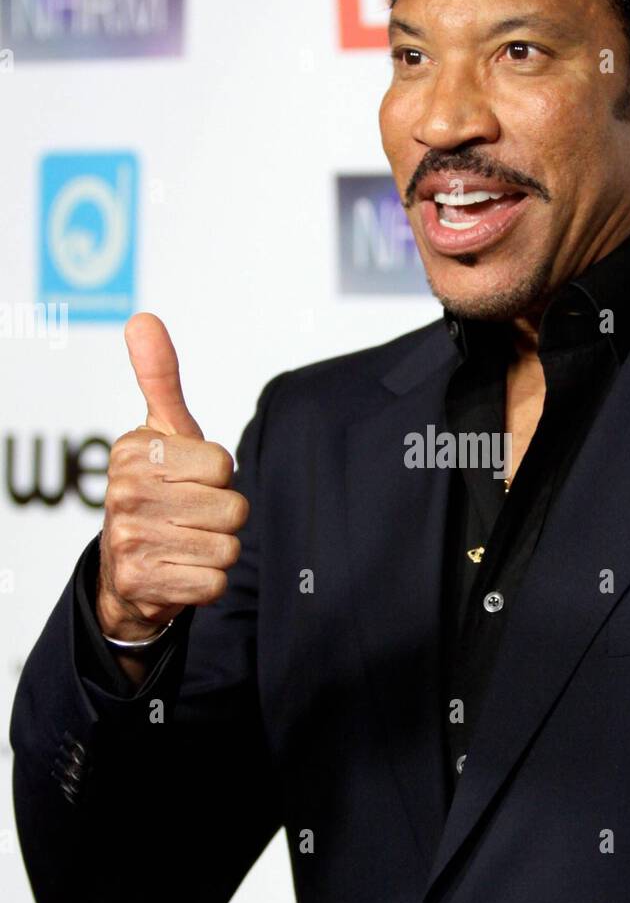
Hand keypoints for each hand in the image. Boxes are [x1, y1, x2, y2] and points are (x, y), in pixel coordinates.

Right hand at [96, 313, 249, 641]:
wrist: (125, 569)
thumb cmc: (156, 489)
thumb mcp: (161, 432)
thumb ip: (160, 377)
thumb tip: (143, 319)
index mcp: (135, 450)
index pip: (223, 465)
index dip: (219, 478)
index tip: (190, 481)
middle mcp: (124, 492)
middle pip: (232, 509)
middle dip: (222, 517)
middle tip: (190, 517)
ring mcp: (129, 539)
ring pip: (228, 548)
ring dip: (216, 549)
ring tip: (185, 543)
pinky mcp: (140, 583)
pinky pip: (214, 583)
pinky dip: (206, 582)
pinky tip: (180, 571)